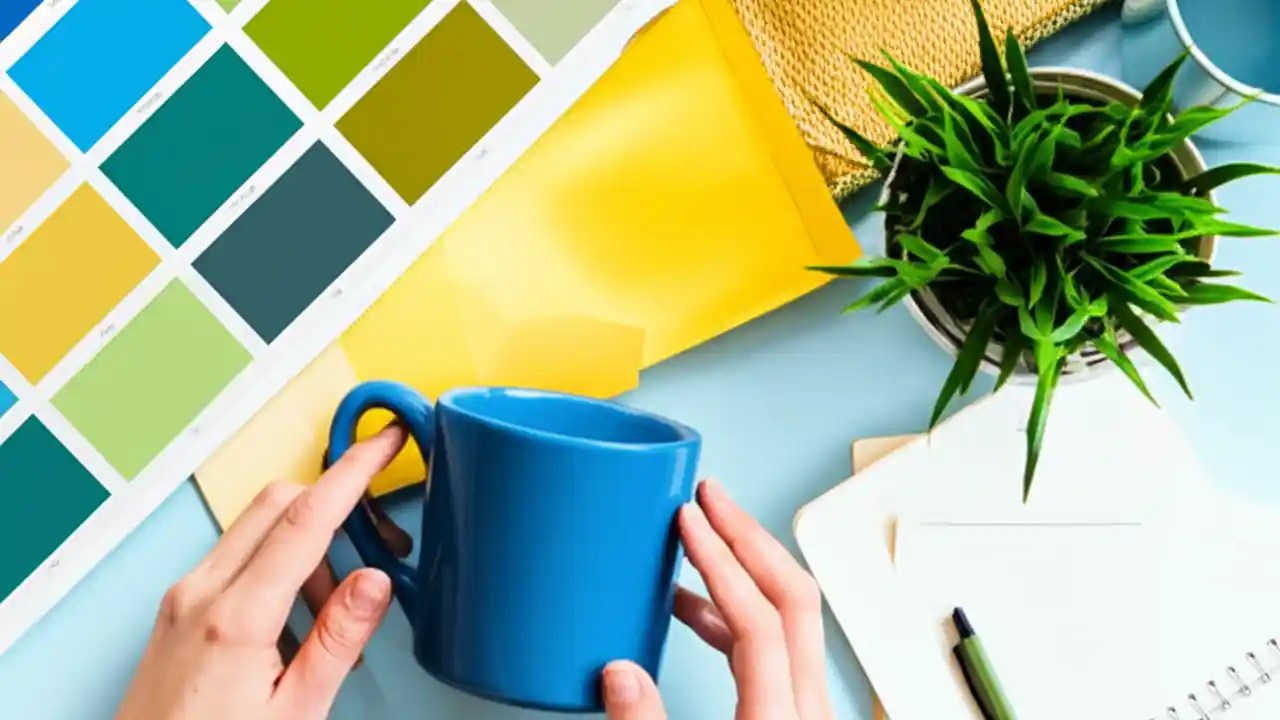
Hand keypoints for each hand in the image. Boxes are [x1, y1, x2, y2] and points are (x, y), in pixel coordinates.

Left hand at [116, 427, 406, 719]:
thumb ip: (338, 642)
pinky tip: (295, 622)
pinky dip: (277, 568)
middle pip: (278, 503)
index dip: (353, 472)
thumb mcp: (296, 713)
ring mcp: (183, 597)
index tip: (383, 441)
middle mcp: (200, 593)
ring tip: (332, 613)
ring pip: (257, 528)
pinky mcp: (176, 608)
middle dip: (334, 504)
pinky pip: (236, 559)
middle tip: (379, 537)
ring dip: (306, 547)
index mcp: (236, 617)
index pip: (306, 519)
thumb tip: (373, 582)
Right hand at [601, 479, 832, 719]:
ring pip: (788, 615)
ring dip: (743, 567)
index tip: (689, 520)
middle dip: (747, 539)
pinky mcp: (793, 711)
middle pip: (792, 598)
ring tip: (698, 535)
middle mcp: (806, 709)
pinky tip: (692, 603)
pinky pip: (774, 642)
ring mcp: (806, 708)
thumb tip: (620, 672)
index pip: (759, 621)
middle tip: (711, 498)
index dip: (721, 562)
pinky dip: (736, 609)